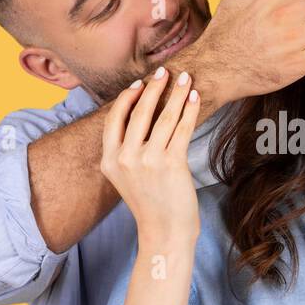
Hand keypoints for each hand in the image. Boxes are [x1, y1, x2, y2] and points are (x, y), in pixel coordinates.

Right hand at [100, 67, 202, 241]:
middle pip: (139, 112)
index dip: (127, 97)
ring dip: (176, 93)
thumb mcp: (127, 177)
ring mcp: (147, 161)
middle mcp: (125, 159)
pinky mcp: (171, 164)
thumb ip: (128, 151)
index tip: (140, 84)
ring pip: (163, 117)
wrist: (165, 233)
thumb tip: (142, 117)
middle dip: (153, 88)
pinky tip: (195, 97)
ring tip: (186, 78)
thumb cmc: (152, 204)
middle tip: (164, 71)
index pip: (115, 119)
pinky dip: (190, 110)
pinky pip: (181, 128)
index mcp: (109, 160)